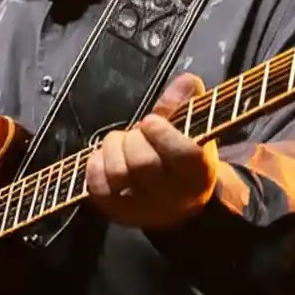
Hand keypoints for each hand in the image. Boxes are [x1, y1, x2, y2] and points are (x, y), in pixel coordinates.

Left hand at [86, 73, 219, 229]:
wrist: (180, 205)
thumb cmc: (183, 159)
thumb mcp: (191, 130)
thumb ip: (185, 103)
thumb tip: (187, 81)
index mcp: (198, 173)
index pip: (182, 154)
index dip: (162, 133)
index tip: (151, 121)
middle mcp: (174, 197)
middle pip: (143, 163)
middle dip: (133, 138)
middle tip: (136, 131)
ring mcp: (144, 209)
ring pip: (117, 174)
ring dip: (112, 148)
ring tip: (120, 142)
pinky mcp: (119, 213)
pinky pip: (98, 186)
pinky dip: (96, 165)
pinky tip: (106, 158)